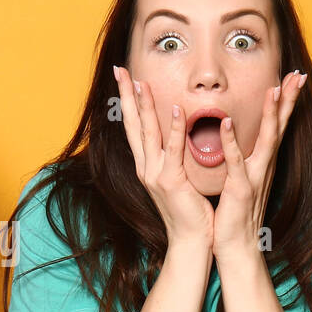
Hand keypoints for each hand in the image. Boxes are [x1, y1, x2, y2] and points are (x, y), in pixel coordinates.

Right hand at [115, 66, 214, 250]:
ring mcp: (155, 174)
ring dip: (144, 105)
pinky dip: (174, 128)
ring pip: (148, 132)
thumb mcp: (179, 179)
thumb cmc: (190, 211)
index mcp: (147, 166)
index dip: (129, 102)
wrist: (191, 241)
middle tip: (119, 70)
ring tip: (141, 81)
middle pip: (133, 124)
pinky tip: (175, 109)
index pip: (134, 127)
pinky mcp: (170, 181)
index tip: (126, 78)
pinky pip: (173, 149)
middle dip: (126, 96)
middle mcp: (146, 167)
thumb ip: (176, 158)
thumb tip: (180, 137)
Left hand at [212, 69, 306, 258]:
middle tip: (298, 74)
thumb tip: (236, 138)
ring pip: (267, 139)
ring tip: (274, 89)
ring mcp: (255, 177)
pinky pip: (236, 161)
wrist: (235, 246)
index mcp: (262, 163)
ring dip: (271, 114)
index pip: (277, 126)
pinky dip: (232, 142)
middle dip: (289, 99)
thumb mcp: (240, 180)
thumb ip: (242, 159)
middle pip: (280, 126)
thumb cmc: (235, 213)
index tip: (293, 76)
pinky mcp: (240, 189)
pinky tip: (228, 123)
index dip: (286, 101)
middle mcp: (264, 166)